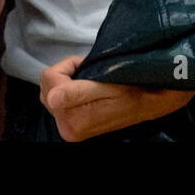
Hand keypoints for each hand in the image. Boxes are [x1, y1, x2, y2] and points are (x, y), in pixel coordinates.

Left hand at [39, 55, 194, 140]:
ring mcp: (68, 128)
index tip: (86, 67)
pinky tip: (84, 89)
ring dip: (65, 80)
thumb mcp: (106, 87)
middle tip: (88, 74)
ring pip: (49, 90)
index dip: (68, 66)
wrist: (147, 103)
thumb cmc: (129, 91)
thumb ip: (77, 93)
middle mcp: (66, 128)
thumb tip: (52, 98)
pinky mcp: (71, 125)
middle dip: (64, 74)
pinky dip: (66, 88)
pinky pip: (55, 98)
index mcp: (72, 119)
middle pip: (46, 85)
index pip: (49, 78)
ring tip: (88, 81)